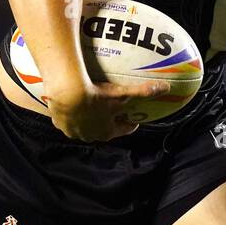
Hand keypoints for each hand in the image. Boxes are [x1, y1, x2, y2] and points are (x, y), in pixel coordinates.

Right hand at [44, 79, 171, 141]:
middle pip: (103, 129)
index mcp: (107, 132)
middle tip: (110, 107)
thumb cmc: (98, 96)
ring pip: (84, 127)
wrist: (67, 92)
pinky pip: (67, 120)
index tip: (132, 115)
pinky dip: (71, 114)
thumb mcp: (124, 93)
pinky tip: (72, 104)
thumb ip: (145, 91)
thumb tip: (166, 88)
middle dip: (108, 120)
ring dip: (88, 119)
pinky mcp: (59, 124)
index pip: (124, 129)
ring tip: (90, 104)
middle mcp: (91, 136)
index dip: (129, 121)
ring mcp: (73, 132)